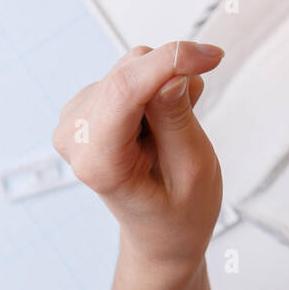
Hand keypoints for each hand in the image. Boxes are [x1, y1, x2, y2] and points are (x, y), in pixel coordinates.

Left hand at [52, 41, 224, 279]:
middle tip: (192, 119)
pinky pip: (130, 73)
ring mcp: (76, 119)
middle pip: (131, 71)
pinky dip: (157, 89)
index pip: (126, 89)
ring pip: (133, 66)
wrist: (161, 232)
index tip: (213, 57)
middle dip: (174, 80)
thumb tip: (171, 73)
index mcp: (98, 161)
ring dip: (167, 87)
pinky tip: (162, 123)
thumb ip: (177, 118)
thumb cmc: (179, 212)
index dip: (171, 61)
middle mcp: (75, 136)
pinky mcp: (86, 106)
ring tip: (175, 130)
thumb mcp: (194, 169)